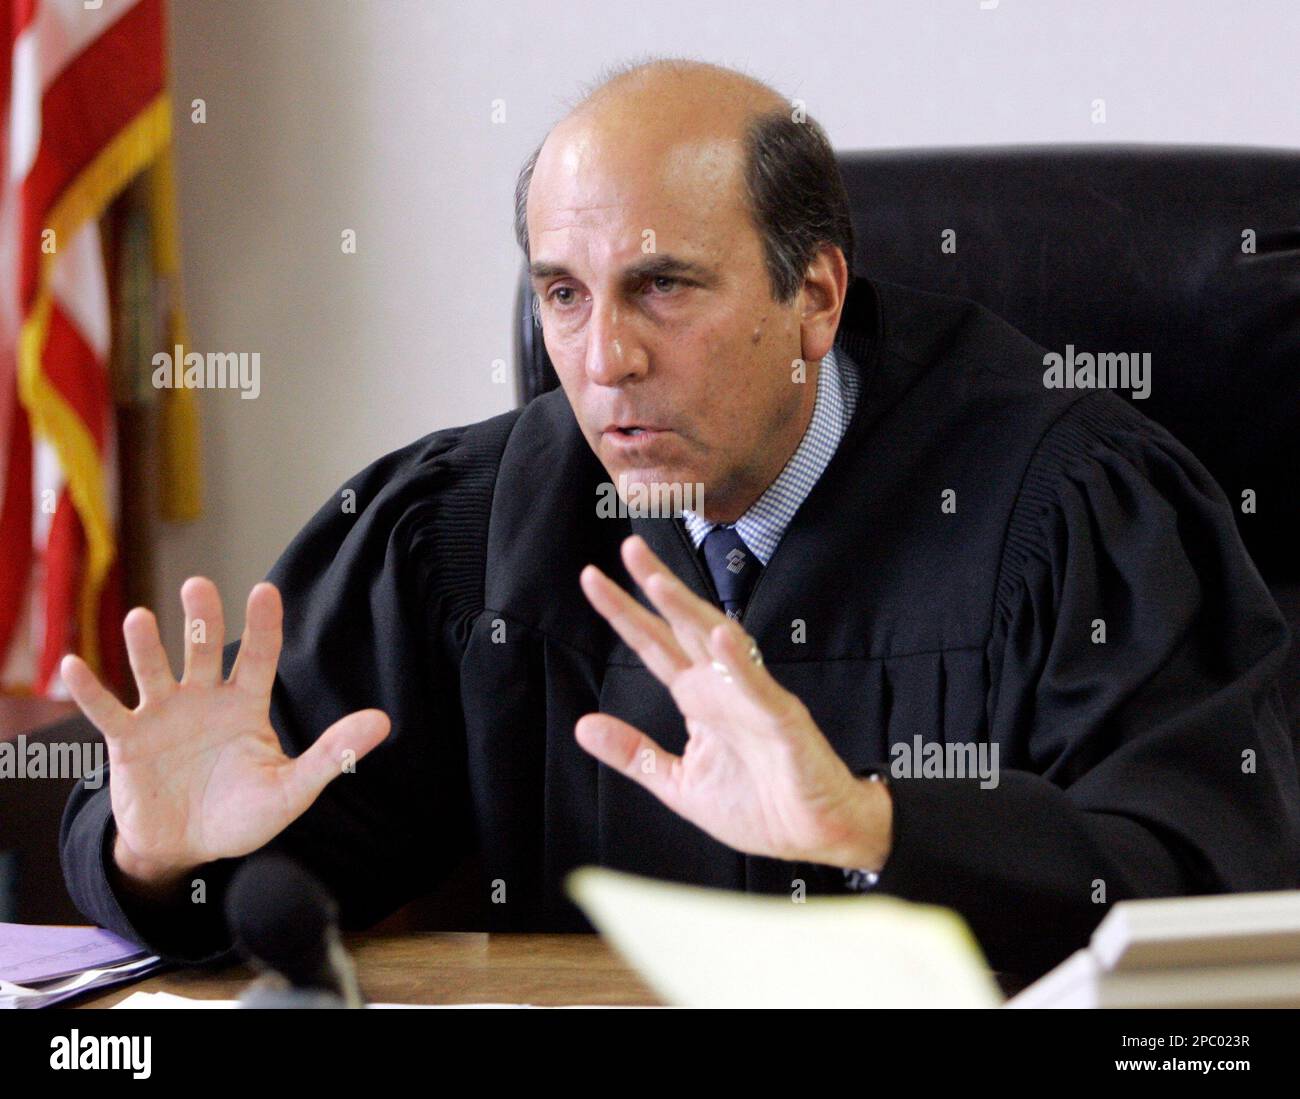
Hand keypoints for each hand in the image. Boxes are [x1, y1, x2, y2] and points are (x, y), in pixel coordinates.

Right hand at [62, 579, 389, 885]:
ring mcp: (163, 715)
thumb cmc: (243, 813)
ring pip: (153, 671)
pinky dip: (91, 690)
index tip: (266, 590)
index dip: (263, 625)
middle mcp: (204, 698)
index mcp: (246, 705)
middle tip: (198, 586)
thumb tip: (384, 722)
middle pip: (203, 650)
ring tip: (140, 619)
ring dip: (145, 646)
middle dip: (201, 619)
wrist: (188, 848)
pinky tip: (72, 666)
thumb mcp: (292, 789)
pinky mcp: (128, 741)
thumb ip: (333, 754)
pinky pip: (107, 710)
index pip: (260, 656)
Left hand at [577, 535, 890, 870]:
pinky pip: (759, 687)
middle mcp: (723, 688)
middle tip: (629, 548)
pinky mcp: (783, 721)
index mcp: (699, 700)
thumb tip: (583, 726)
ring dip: (689, 611)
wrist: (817, 835)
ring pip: (718, 643)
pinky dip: (738, 663)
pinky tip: (721, 638)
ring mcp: (753, 699)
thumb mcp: (678, 785)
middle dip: (657, 586)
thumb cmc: (760, 807)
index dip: (625, 614)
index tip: (594, 579)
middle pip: (684, 626)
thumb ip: (633, 754)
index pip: (655, 646)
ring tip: (658, 581)